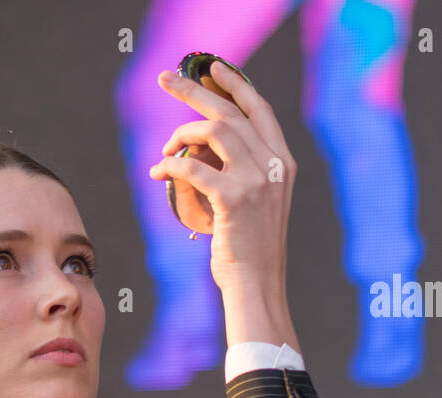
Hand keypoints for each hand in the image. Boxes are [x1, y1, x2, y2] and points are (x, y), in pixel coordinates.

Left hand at [148, 60, 295, 300]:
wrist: (257, 285)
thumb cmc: (247, 249)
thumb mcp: (252, 203)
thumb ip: (236, 172)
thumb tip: (195, 149)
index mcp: (282, 162)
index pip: (259, 109)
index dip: (234, 84)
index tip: (211, 68)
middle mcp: (274, 165)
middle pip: (231, 111)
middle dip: (194, 90)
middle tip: (166, 79)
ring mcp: (257, 180)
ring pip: (213, 131)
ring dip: (180, 133)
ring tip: (164, 149)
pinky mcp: (235, 199)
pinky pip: (194, 167)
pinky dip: (170, 165)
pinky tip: (158, 172)